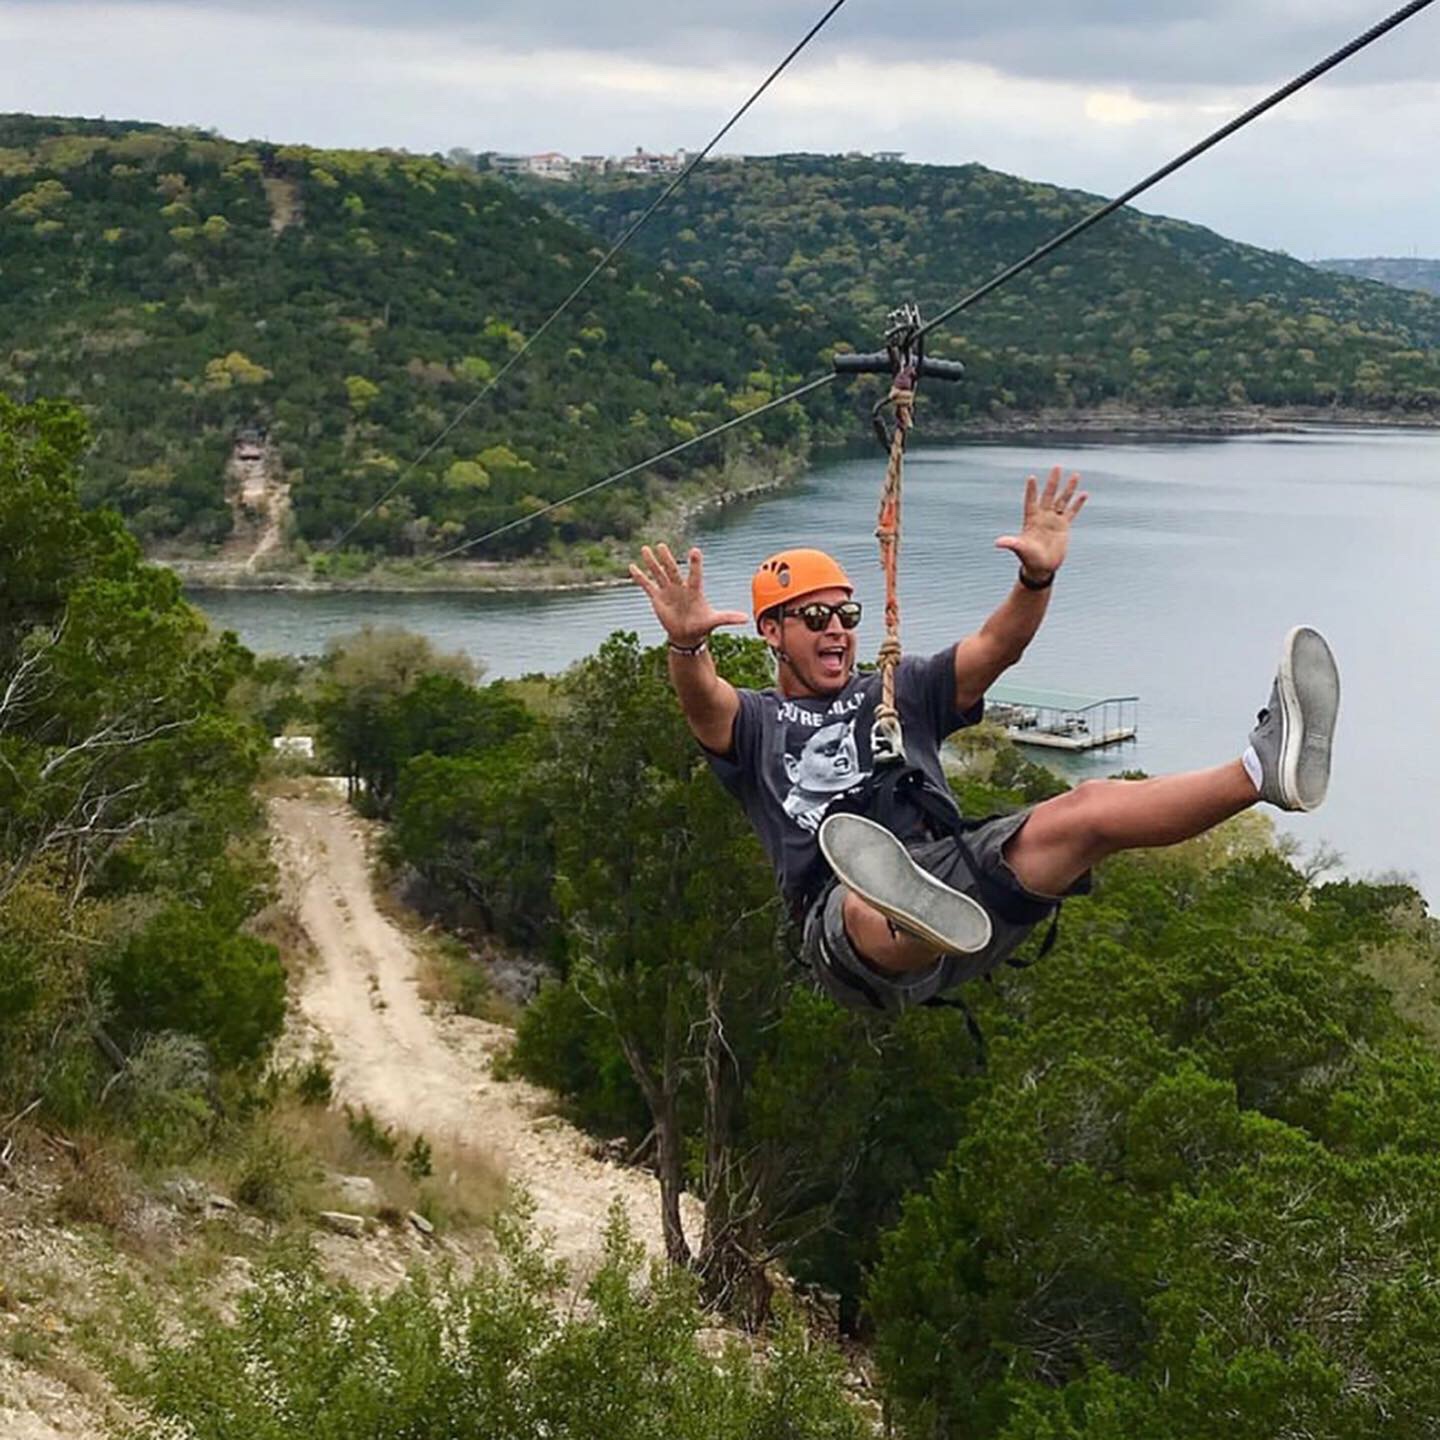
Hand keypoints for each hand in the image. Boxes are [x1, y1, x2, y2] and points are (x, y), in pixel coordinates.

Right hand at [629, 543, 748, 646]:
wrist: (686, 635)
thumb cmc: (701, 626)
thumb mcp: (714, 622)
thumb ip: (728, 618)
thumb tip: (746, 619)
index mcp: (694, 590)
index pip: (695, 574)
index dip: (695, 564)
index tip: (695, 550)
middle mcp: (680, 587)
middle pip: (672, 570)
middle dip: (666, 559)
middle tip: (661, 545)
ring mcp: (667, 591)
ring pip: (658, 574)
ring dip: (651, 562)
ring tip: (645, 549)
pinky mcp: (657, 598)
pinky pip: (647, 585)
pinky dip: (640, 577)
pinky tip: (632, 567)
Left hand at [994, 465, 1087, 580]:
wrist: (1041, 567)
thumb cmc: (1028, 558)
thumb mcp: (1020, 549)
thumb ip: (1011, 543)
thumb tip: (997, 543)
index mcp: (1031, 519)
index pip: (1031, 501)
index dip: (1031, 490)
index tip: (1031, 477)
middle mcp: (1043, 516)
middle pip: (1049, 495)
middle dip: (1053, 482)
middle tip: (1057, 467)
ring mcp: (1054, 520)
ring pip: (1062, 500)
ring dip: (1068, 488)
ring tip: (1075, 475)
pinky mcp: (1063, 526)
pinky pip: (1072, 512)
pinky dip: (1078, 503)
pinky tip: (1084, 494)